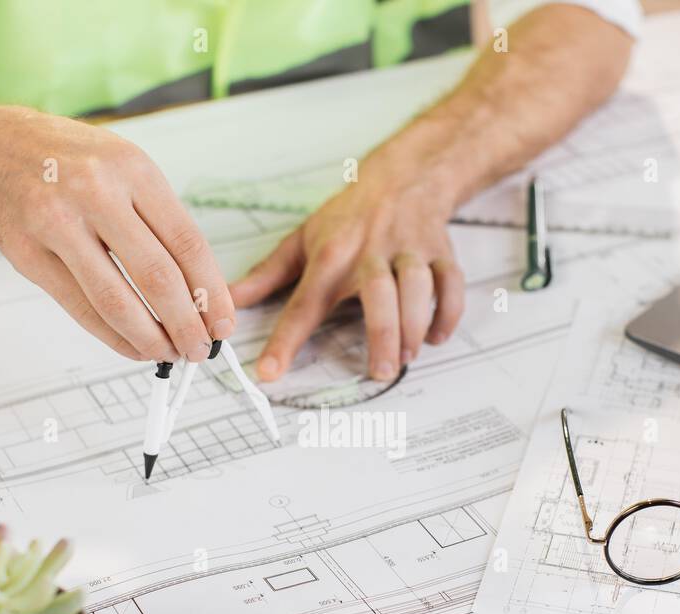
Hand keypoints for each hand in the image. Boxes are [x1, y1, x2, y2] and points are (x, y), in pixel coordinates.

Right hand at [0, 106, 233, 361]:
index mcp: (133, 169)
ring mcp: (56, 223)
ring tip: (169, 354)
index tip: (223, 324)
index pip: (187, 243)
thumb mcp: (126, 168)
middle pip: (157, 277)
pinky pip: (81, 308)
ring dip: (150, 338)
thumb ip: (162, 223)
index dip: (212, 293)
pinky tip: (134, 348)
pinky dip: (114, 337)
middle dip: (186, 324)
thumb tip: (204, 294)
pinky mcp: (27, 254)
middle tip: (200, 350)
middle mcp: (96, 192)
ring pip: (116, 300)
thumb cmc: (71, 161)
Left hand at [229, 160, 464, 381]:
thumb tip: (228, 299)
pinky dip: (448, 312)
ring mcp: (409, 251)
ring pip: (418, 288)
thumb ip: (266, 276)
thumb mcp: (302, 239)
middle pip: (378, 294)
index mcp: (330, 256)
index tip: (269, 372)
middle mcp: (371, 252)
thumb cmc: (349, 215)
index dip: (284, 341)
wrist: (402, 175)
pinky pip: (451, 283)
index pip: (302, 304)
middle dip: (381, 335)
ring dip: (414, 326)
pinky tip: (436, 336)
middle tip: (378, 372)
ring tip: (405, 357)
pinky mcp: (440, 251)